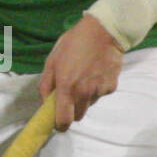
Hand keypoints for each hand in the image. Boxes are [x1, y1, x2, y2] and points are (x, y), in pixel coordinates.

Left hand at [39, 14, 122, 129]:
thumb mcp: (52, 60)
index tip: (58, 122)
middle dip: (72, 110)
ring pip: (89, 104)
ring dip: (85, 98)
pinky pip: (100, 94)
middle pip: (78, 116)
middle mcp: (84, 93)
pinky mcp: (111, 87)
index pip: (64, 120)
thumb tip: (45, 103)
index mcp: (67, 87)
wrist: (104, 31)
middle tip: (70, 95)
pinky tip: (96, 73)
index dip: (60, 125)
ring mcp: (99, 91)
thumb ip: (46, 85)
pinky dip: (97, 89)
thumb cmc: (73, 43)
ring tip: (85, 77)